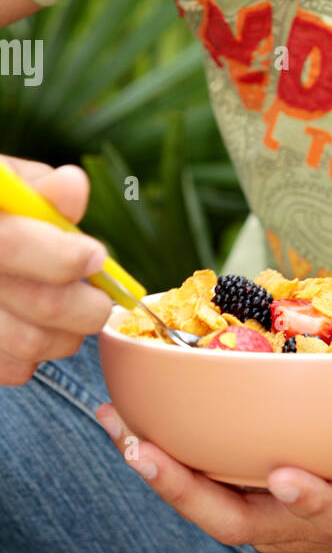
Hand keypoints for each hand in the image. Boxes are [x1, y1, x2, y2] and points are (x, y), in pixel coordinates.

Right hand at [0, 157, 111, 385]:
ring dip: (68, 333)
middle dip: (87, 304)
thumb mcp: (7, 184)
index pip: (12, 246)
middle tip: (100, 297)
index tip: (95, 256)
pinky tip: (37, 327)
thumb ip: (39, 189)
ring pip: (31, 344)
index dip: (63, 256)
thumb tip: (71, 187)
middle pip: (40, 304)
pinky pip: (14, 369)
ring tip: (73, 311)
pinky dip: (38, 355)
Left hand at [94, 403, 331, 552]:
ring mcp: (271, 515)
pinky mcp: (253, 495)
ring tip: (114, 427)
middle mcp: (302, 524)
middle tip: (147, 455)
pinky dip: (160, 453)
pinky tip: (125, 416)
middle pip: (238, 522)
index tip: (289, 475)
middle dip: (192, 492)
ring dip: (156, 469)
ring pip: (203, 503)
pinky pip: (198, 479)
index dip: (310, 500)